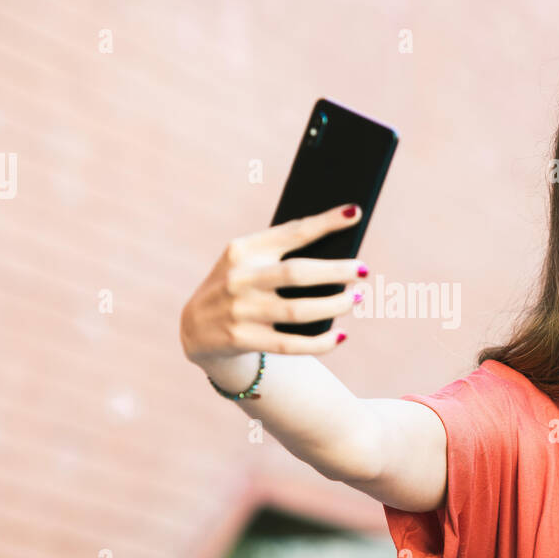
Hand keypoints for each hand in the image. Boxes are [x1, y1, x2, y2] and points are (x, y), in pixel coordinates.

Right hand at [179, 202, 366, 362]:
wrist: (195, 328)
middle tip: (363, 269)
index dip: (325, 222)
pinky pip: (291, 345)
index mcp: (242, 250)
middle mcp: (240, 278)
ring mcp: (241, 311)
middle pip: (298, 273)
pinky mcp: (243, 340)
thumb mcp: (245, 261)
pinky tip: (341, 336)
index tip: (355, 213)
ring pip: (299, 311)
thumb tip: (337, 253)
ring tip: (355, 298)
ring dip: (334, 305)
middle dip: (336, 271)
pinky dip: (321, 342)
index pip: (291, 232)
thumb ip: (279, 253)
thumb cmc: (237, 286)